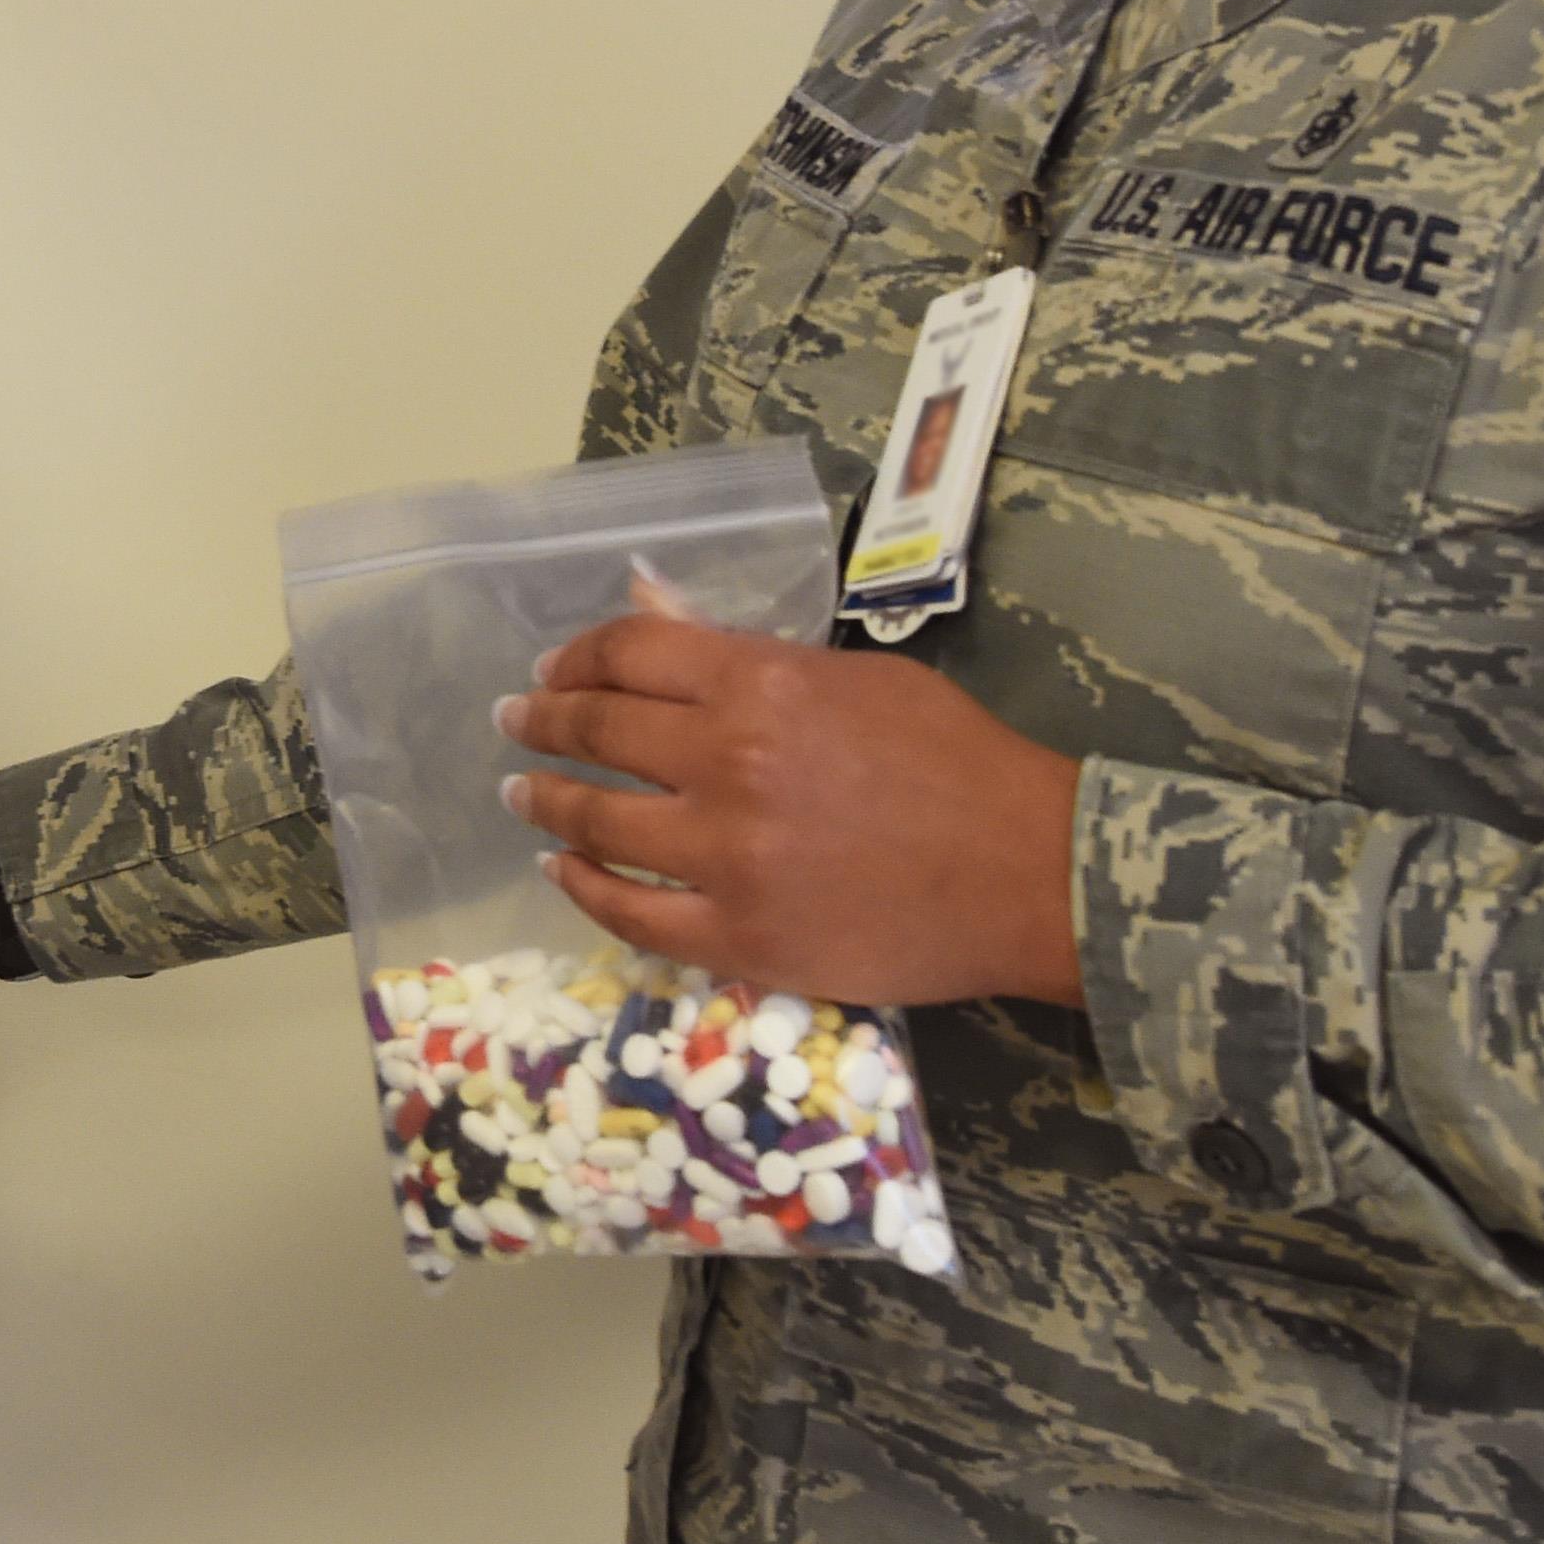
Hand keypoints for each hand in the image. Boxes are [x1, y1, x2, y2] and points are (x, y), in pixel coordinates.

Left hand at [497, 612, 1084, 1009]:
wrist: (1028, 874)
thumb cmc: (957, 761)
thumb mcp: (855, 676)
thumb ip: (743, 649)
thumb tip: (652, 605)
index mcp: (760, 686)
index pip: (630, 653)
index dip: (577, 658)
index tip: (552, 670)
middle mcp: (727, 764)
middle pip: (597, 732)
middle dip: (542, 722)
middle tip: (515, 721)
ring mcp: (726, 858)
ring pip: (597, 826)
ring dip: (546, 803)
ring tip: (522, 792)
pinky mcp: (738, 939)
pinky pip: (631, 916)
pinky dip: (583, 890)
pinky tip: (563, 874)